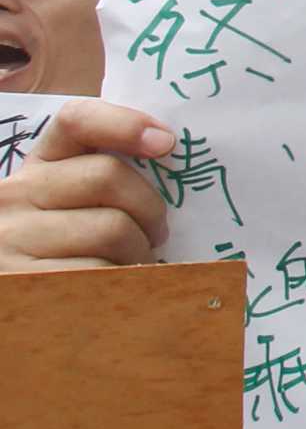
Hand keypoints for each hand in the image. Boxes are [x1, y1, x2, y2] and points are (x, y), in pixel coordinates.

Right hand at [0, 102, 174, 273]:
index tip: (164, 143)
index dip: (125, 124)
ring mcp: (12, 237)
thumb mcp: (72, 207)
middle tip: (156, 234)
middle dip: (150, 210)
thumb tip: (166, 155)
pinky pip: (100, 271)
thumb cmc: (64, 254)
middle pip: (108, 177)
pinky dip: (123, 282)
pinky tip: (115, 288)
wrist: (20, 308)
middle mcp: (13, 194)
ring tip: (132, 265)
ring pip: (112, 228)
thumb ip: (106, 182)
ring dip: (140, 252)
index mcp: (36, 166)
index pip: (76, 121)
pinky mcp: (24, 279)